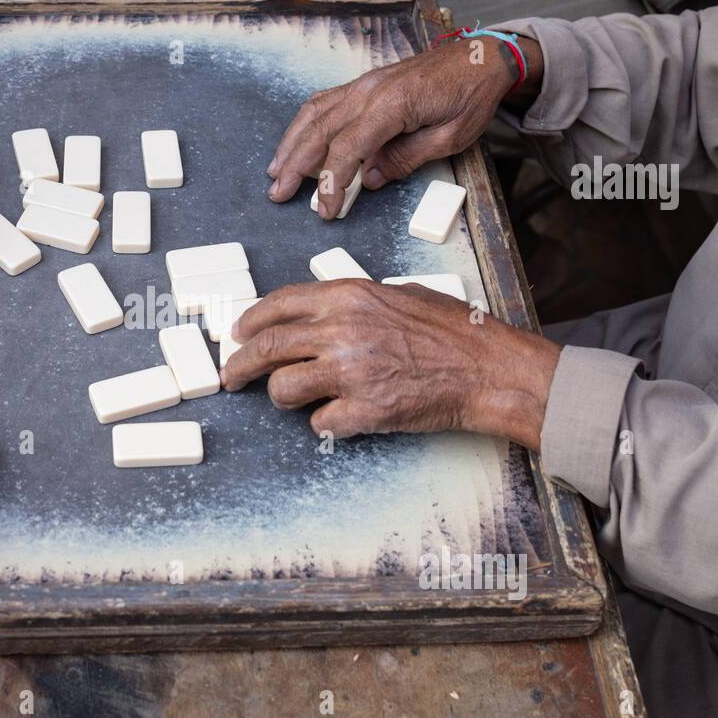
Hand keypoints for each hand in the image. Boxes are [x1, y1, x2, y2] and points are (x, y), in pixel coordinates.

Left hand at [220, 280, 559, 447]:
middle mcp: (341, 331)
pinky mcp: (363, 410)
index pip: (278, 306)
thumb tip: (319, 313)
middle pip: (267, 347)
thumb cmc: (451, 331)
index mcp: (348, 297)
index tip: (238, 335)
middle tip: (231, 377)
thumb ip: (354, 302)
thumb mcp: (399, 294)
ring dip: (281, 395)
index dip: (251, 323)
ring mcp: (350, 372)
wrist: (486, 369)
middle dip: (240, 364)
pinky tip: (339, 416)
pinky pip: (318, 422)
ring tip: (290, 398)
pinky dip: (325, 423)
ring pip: (283, 387)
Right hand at [267, 33, 542, 217]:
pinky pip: (324, 102)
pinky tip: (295, 140)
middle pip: (319, 131)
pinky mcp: (364, 84)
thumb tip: (369, 179)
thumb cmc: (470, 95)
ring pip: (314, 115)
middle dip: (294, 166)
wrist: (479, 57)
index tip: (324, 209)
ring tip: (276, 171)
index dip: (330, 182)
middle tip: (277, 194)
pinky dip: (304, 123)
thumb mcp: (449, 139)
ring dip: (291, 144)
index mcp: (391, 105)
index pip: (347, 149)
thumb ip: (406, 158)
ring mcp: (363, 84)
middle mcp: (369, 91)